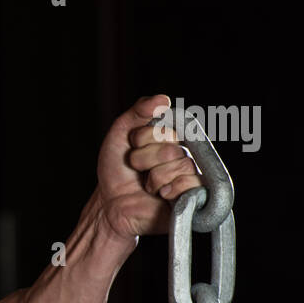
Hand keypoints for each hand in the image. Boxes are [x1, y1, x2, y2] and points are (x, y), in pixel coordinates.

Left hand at [96, 94, 204, 238]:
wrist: (109, 204)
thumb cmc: (116, 170)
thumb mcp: (121, 133)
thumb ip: (139, 111)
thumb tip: (164, 99)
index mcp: (170, 137)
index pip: (168, 126)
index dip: (144, 137)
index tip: (132, 147)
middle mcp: (184, 154)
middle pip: (172, 148)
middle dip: (145, 160)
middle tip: (138, 170)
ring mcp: (190, 175)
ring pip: (180, 165)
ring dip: (155, 178)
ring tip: (147, 185)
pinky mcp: (194, 197)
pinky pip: (191, 184)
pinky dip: (170, 190)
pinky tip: (162, 195)